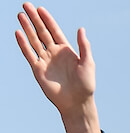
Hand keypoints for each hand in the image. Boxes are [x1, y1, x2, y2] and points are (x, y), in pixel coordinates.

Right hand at [15, 3, 99, 132]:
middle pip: (42, 32)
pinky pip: (29, 54)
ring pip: (34, 40)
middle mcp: (54, 53)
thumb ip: (84, 46)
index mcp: (66, 50)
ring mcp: (45, 60)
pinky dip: (23, 44)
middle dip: (34, 19)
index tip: (40, 8)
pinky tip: (18, 33)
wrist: (77, 102)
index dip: (48, 20)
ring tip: (20, 15)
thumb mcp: (88, 63)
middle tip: (26, 5)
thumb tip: (81, 29)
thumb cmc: (86, 85)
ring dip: (27, 28)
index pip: (54, 31)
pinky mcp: (37, 69)